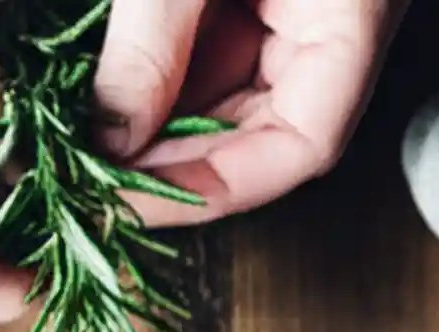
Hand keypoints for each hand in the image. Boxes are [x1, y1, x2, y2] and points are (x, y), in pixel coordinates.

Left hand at [94, 0, 406, 225]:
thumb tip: (113, 138)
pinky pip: (210, 55)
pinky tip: (99, 97)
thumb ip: (153, 44)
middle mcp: (331, 30)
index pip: (302, 146)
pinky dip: (155, 80)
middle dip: (173, 165)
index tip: (133, 206)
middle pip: (260, 136)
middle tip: (90, 182)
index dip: (215, 190)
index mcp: (357, 17)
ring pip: (227, 100)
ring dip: (156, 128)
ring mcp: (294, 12)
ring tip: (81, 145)